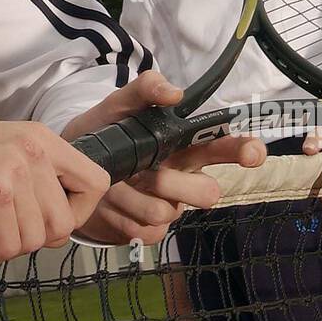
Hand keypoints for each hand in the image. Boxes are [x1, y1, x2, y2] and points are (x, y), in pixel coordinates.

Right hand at [0, 113, 109, 269]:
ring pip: (35, 239)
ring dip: (6, 248)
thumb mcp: (0, 149)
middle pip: (64, 223)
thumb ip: (31, 172)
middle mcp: (33, 149)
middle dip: (34, 240)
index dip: (78, 213)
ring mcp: (12, 170)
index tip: (46, 220)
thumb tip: (57, 218)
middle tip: (3, 233)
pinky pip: (6, 246)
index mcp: (41, 138)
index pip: (97, 182)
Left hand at [62, 71, 266, 246]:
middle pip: (209, 192)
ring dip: (133, 195)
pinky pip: (145, 231)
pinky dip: (119, 214)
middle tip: (150, 172)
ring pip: (169, 211)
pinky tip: (106, 202)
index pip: (227, 148)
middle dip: (177, 183)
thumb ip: (145, 89)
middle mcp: (184, 177)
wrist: (69, 170)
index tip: (252, 153)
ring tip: (113, 181)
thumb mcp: (118, 105)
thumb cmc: (104, 134)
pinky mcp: (148, 230)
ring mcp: (169, 205)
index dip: (246, 150)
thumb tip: (176, 92)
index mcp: (186, 146)